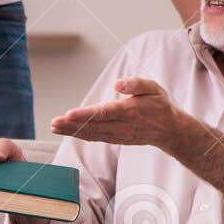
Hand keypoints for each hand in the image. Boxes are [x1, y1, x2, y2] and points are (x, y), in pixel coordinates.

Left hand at [50, 77, 182, 148]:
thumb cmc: (159, 105)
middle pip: (93, 125)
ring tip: (54, 126)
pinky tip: (65, 131)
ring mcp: (118, 135)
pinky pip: (94, 138)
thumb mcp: (154, 88)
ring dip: (71, 131)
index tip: (69, 114)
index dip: (85, 114)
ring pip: (91, 134)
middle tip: (54, 122)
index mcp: (130, 111)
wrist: (169, 130)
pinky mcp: (115, 139)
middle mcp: (122, 125)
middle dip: (72, 124)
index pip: (104, 113)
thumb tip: (118, 84)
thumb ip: (136, 84)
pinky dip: (78, 135)